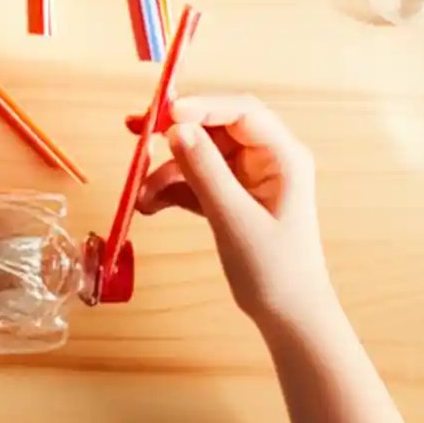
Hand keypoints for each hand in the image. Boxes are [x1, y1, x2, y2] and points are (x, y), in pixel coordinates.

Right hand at [136, 96, 335, 326]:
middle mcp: (266, 160)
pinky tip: (149, 206)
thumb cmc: (275, 270)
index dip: (202, 107)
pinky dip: (171, 191)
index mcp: (282, 157)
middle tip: (135, 132)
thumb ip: (205, 171)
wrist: (288, 316)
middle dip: (174, 135)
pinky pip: (194, 180)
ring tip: (141, 197)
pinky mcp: (230, 198)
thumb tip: (176, 129)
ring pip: (198, 156)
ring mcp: (247, 179)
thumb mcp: (235, 219)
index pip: (241, 113)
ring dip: (166, 172)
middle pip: (214, 129)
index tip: (164, 115)